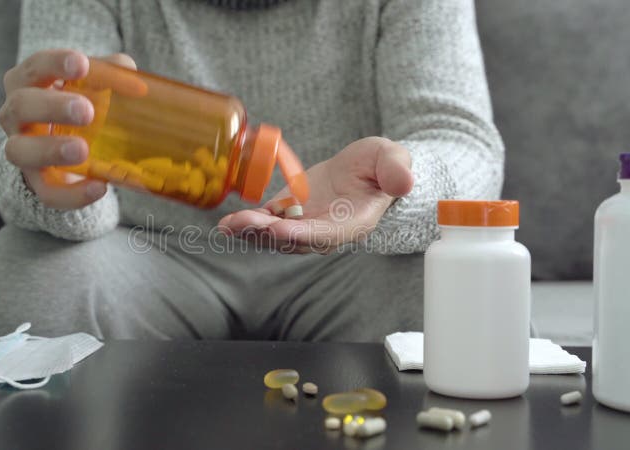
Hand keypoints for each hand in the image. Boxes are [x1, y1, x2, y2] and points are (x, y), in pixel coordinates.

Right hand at [0, 50, 136, 208]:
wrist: (65, 145)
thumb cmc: (76, 103)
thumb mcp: (92, 84)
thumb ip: (110, 75)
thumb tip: (128, 71)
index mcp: (28, 81)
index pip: (35, 67)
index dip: (55, 64)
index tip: (81, 65)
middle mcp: (15, 113)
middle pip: (21, 106)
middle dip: (53, 107)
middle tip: (86, 111)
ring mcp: (22, 149)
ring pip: (20, 150)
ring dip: (50, 149)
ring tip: (82, 150)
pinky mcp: (37, 182)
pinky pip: (47, 192)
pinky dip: (72, 194)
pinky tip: (99, 187)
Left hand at [218, 137, 413, 252]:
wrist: (368, 171)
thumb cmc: (383, 166)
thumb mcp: (394, 159)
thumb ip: (396, 170)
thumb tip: (403, 182)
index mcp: (352, 223)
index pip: (325, 235)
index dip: (301, 234)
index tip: (278, 228)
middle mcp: (326, 232)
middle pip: (293, 241)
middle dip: (266, 235)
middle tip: (241, 224)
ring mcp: (305, 226)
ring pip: (275, 237)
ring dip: (251, 232)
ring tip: (228, 225)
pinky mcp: (290, 215)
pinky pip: (267, 224)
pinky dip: (248, 225)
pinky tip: (226, 223)